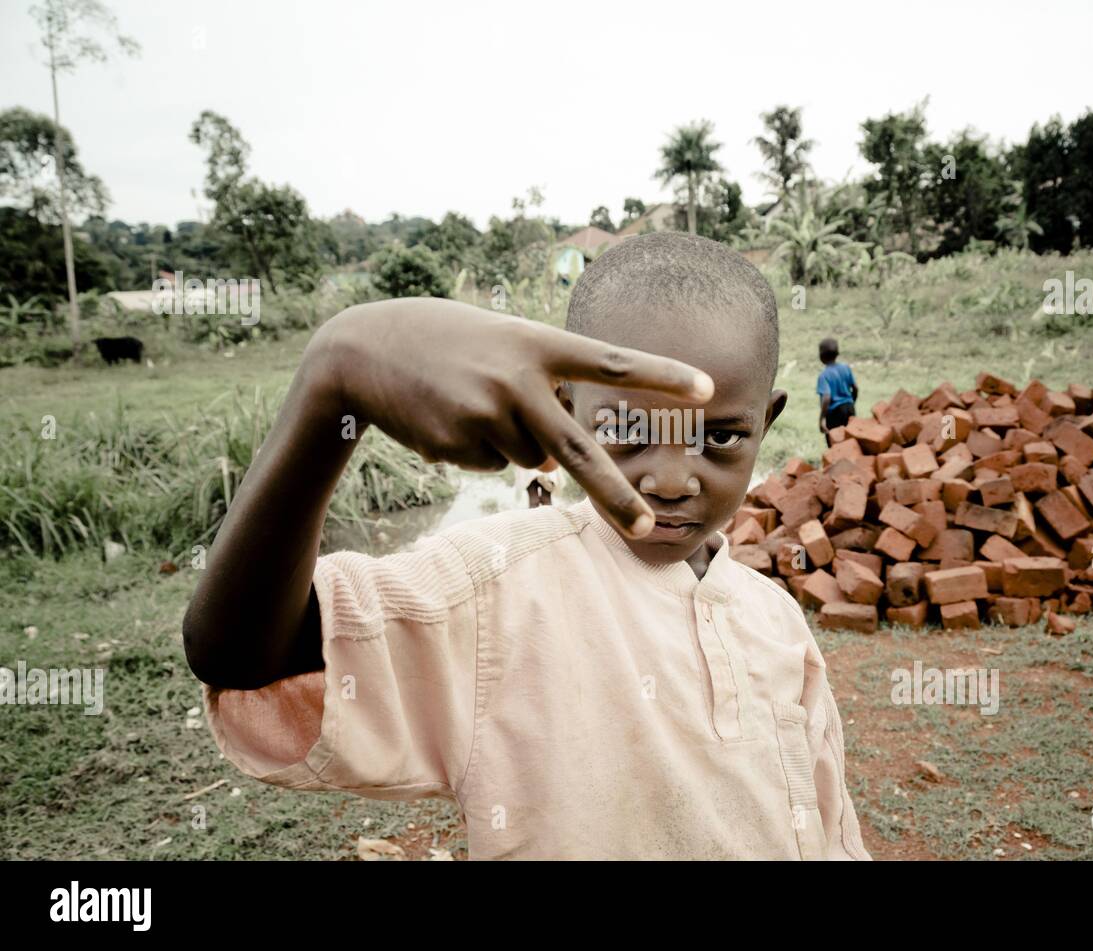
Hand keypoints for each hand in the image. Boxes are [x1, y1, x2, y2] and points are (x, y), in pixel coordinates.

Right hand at [312, 298, 713, 536]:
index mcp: (538, 344)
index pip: (612, 361)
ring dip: (511, 444)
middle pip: (579, 451)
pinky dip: (476, 450)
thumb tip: (554, 463)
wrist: (365, 350)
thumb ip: (543, 394)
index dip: (662, 375)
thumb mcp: (502, 346)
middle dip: (614, 497)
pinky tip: (445, 419)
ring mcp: (487, 412)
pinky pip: (490, 465)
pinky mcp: (458, 442)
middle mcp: (519, 380)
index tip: (710, 388)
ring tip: (470, 403)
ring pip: (528, 459)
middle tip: (649, 528)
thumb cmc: (448, 343)